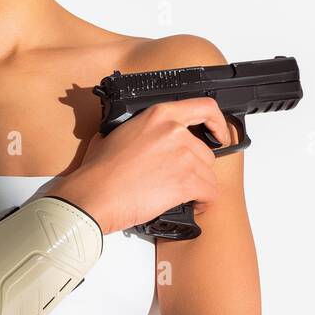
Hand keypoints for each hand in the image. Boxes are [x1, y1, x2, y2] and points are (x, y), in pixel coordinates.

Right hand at [48, 97, 232, 235]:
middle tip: (181, 182)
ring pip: (209, 175)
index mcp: (159, 115)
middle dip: (197, 170)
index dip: (218, 123)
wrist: (94, 195)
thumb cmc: (98, 172)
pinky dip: (204, 203)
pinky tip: (192, 206)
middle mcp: (174, 131)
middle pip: (206, 152)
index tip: (219, 135)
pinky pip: (211, 193)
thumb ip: (140, 132)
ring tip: (181, 197)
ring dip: (198, 188)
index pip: (204, 107)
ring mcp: (183, 155)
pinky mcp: (186, 181)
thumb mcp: (117, 134)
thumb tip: (142, 140)